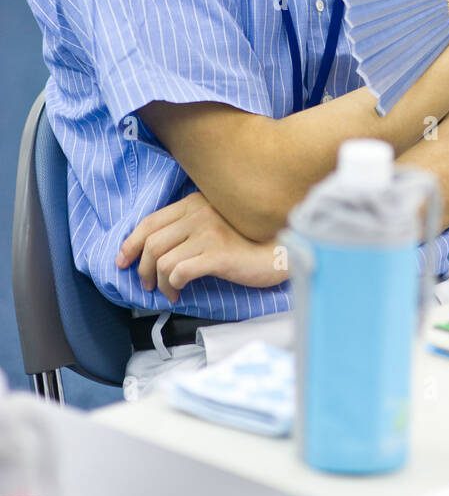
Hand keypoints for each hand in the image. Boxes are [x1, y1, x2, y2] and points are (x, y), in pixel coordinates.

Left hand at [115, 192, 289, 303]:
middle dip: (142, 268)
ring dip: (160, 282)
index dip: (130, 243)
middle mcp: (200, 212)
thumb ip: (188, 227)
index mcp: (195, 202)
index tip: (122, 260)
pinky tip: (181, 293)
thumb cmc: (246, 242)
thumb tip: (152, 250)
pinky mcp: (218, 253)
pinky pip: (179, 272)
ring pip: (163, 260)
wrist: (279, 252)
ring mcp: (209, 232)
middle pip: (152, 242)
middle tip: (147, 285)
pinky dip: (173, 286)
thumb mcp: (214, 225)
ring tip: (170, 293)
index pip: (150, 221)